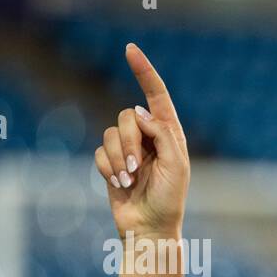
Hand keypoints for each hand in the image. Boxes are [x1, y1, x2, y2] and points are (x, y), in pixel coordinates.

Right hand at [94, 43, 190, 237]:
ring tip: (129, 180)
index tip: (130, 48)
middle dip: (128, 142)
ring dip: (118, 158)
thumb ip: (162, 134)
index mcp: (170, 134)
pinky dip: (107, 168)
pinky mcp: (111, 162)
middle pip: (126, 116)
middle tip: (137, 169)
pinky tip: (119, 184)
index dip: (143, 71)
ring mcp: (128, 149)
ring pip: (110, 133)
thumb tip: (139, 111)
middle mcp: (148, 137)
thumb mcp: (176, 165)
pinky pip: (99, 151)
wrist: (150, 227)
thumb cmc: (170, 199)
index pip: (156, 96)